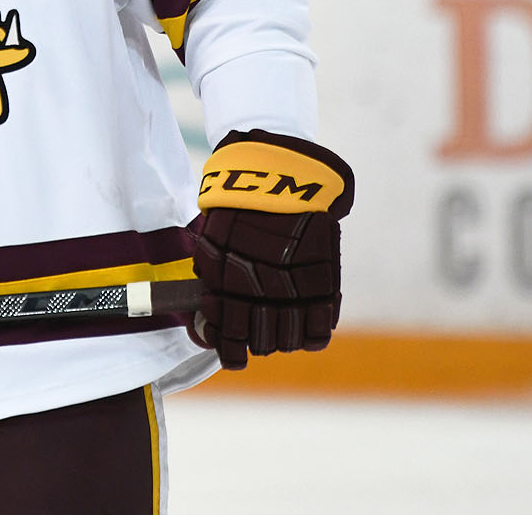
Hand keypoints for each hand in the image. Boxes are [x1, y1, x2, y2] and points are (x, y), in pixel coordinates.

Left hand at [190, 130, 353, 369]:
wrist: (279, 176)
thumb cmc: (237, 208)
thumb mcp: (211, 241)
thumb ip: (211, 281)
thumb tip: (207, 324)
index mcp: (227, 282)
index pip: (228, 337)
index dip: (229, 351)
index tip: (232, 355)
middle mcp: (262, 290)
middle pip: (262, 342)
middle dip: (257, 342)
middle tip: (258, 332)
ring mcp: (295, 289)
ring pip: (290, 341)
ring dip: (284, 339)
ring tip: (282, 326)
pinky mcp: (324, 283)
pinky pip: (321, 327)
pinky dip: (313, 334)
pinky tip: (307, 330)